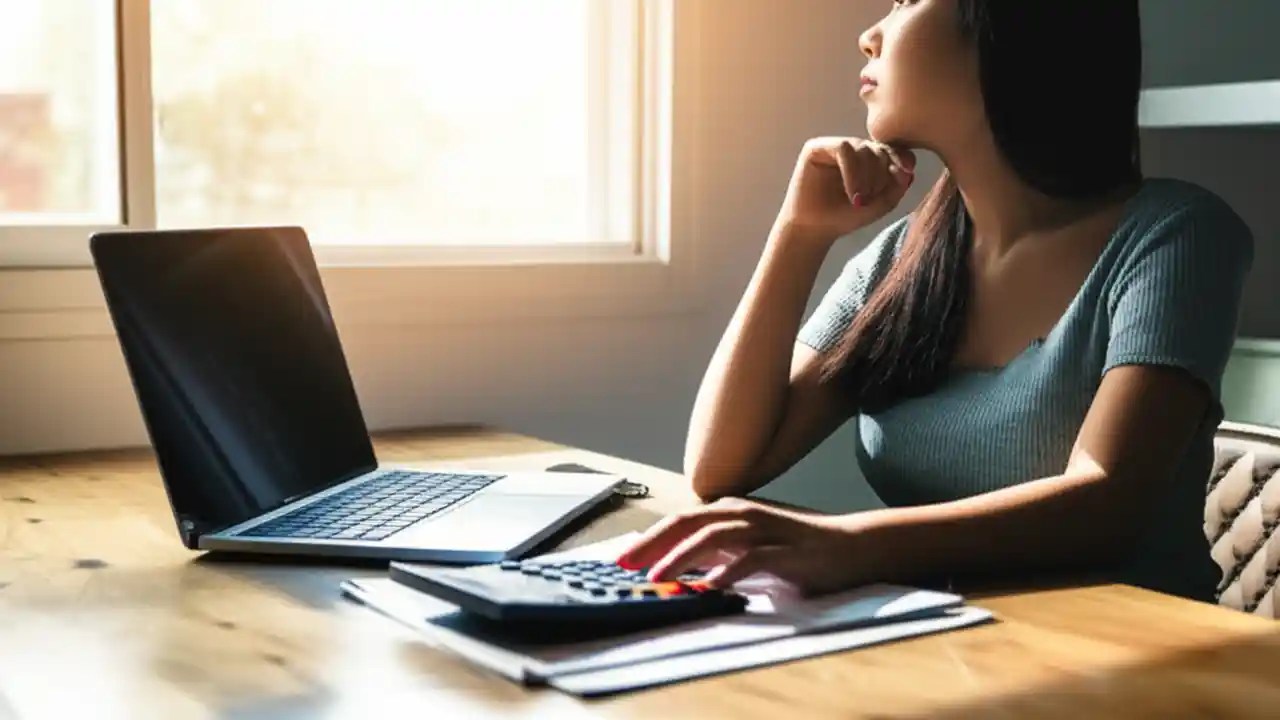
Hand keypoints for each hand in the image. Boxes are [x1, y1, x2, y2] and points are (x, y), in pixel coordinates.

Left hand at [616, 498, 879, 595]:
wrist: (850, 546)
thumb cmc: (793, 549)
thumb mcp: (746, 546)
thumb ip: (713, 551)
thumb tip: (673, 564)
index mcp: (728, 511)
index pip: (679, 520)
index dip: (648, 538)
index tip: (622, 559)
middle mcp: (742, 513)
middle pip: (688, 522)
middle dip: (653, 542)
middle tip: (626, 565)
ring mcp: (765, 529)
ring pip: (714, 536)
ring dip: (682, 556)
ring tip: (659, 576)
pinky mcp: (787, 550)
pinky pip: (753, 559)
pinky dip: (729, 572)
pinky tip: (711, 587)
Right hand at [779, 137, 916, 240]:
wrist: (814, 230)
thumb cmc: (845, 217)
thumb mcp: (880, 205)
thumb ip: (897, 186)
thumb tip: (908, 168)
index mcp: (869, 158)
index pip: (891, 148)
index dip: (901, 158)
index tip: (906, 172)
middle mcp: (853, 149)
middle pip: (879, 148)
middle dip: (881, 174)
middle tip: (872, 198)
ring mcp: (835, 146)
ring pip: (862, 147)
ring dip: (867, 175)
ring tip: (861, 199)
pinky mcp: (817, 148)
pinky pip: (843, 149)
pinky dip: (852, 171)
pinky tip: (852, 192)